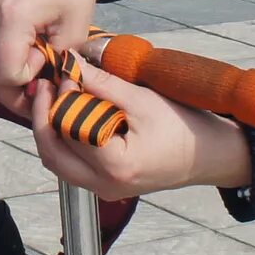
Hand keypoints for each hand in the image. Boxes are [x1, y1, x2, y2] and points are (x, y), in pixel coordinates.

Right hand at [0, 0, 107, 108]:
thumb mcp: (77, 26)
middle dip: (10, 79)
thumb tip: (40, 80)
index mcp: (12, 16)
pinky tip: (7, 42)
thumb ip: (58, 59)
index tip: (45, 61)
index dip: (25, 79)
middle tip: (36, 68)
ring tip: (22, 55)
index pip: (3, 72)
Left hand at [28, 62, 253, 199]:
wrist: (211, 155)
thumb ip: (103, 84)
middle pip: (52, 153)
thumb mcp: (142, 100)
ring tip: (55, 97)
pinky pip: (71, 166)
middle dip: (43, 117)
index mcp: (114, 166)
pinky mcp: (106, 186)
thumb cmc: (184, 127)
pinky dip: (64, 141)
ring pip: (58, 162)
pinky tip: (69, 115)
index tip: (62, 73)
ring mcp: (103, 190)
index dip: (58, 100)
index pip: (67, 131)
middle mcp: (104, 185)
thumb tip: (71, 64)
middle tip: (46, 85)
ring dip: (50, 130)